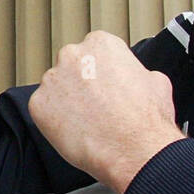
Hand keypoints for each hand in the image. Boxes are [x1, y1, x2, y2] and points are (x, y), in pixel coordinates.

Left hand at [27, 31, 183, 193]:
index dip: (100, 73)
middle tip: (95, 106)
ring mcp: (52, 79)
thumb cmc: (146, 119)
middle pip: (71, 67)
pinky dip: (54, 122)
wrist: (134, 150)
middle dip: (80, 84)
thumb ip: (135, 72)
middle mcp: (72, 55)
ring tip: (87, 122)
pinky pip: (43, 111)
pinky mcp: (37, 105)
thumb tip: (135, 77)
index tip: (104, 87)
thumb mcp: (155, 81)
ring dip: (66, 102)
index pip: (93, 52)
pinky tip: (75, 132)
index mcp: (100, 43)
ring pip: (55, 89)